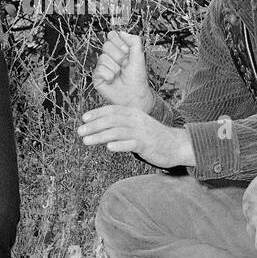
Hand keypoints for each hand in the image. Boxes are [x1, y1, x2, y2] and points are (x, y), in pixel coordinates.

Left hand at [77, 105, 194, 168]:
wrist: (176, 145)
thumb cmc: (153, 137)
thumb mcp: (137, 126)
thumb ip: (122, 125)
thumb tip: (102, 128)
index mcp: (133, 113)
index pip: (112, 110)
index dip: (97, 113)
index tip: (84, 118)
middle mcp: (136, 120)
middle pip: (111, 120)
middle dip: (94, 125)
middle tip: (80, 131)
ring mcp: (141, 132)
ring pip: (117, 132)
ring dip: (100, 136)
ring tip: (86, 141)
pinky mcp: (146, 144)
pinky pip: (131, 144)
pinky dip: (119, 145)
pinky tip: (109, 147)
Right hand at [91, 30, 154, 111]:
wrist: (134, 95)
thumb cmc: (137, 79)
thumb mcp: (139, 56)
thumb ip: (134, 41)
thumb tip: (122, 32)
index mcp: (119, 50)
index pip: (112, 36)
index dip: (119, 42)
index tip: (127, 51)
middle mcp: (110, 57)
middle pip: (106, 45)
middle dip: (118, 56)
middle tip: (124, 64)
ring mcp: (103, 66)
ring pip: (103, 58)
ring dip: (115, 67)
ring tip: (119, 74)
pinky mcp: (97, 76)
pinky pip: (99, 69)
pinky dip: (108, 75)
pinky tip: (112, 79)